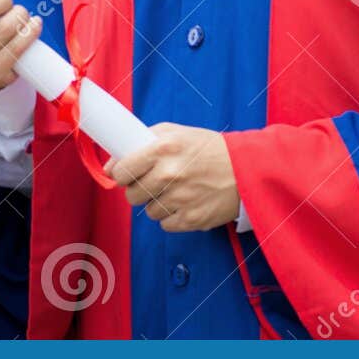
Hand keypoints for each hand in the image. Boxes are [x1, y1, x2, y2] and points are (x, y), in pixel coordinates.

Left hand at [107, 123, 239, 232]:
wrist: (246, 169)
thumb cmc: (207, 149)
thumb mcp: (175, 133)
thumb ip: (141, 142)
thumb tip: (111, 165)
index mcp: (162, 149)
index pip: (122, 171)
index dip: (121, 174)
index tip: (127, 174)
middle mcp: (169, 174)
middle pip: (131, 195)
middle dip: (138, 190)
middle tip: (153, 183)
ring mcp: (180, 199)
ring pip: (148, 211)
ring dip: (157, 203)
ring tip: (175, 191)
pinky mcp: (192, 219)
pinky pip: (165, 224)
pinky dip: (172, 217)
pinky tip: (185, 203)